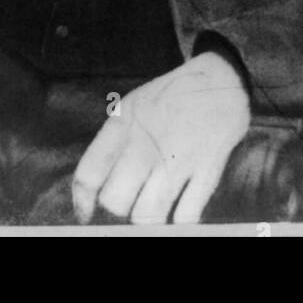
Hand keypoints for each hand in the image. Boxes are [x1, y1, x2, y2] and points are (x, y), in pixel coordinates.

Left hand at [72, 51, 250, 224]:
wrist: (220, 80)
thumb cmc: (170, 99)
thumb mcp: (131, 108)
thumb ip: (108, 146)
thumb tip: (88, 196)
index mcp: (122, 124)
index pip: (88, 174)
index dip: (82, 202)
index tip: (87, 214)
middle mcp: (146, 143)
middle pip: (114, 202)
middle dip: (119, 209)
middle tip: (129, 203)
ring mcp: (177, 159)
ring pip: (146, 215)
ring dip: (146, 220)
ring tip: (151, 209)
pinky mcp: (207, 172)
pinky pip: (185, 217)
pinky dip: (179, 221)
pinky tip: (178, 211)